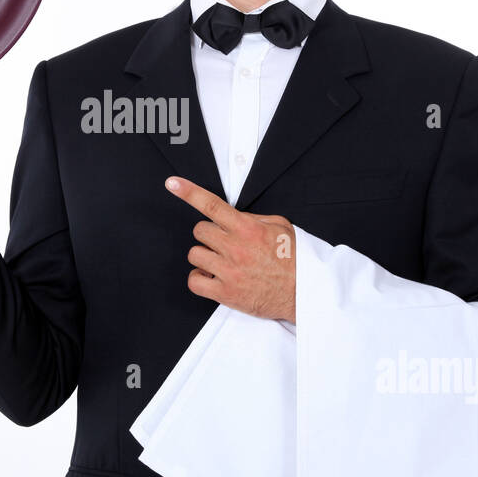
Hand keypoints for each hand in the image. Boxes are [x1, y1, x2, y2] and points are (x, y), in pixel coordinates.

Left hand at [164, 176, 296, 323]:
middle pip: (200, 231)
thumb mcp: (281, 227)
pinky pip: (194, 281)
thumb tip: (233, 217)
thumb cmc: (294, 260)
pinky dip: (199, 278)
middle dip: (209, 234)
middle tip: (224, 243)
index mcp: (248, 229)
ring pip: (194, 254)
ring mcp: (229, 271)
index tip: (172, 183)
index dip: (189, 192)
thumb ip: (253, 219)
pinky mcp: (225, 293)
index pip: (212, 205)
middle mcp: (235, 248)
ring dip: (204, 256)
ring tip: (221, 261)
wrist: (305, 293)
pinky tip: (212, 277)